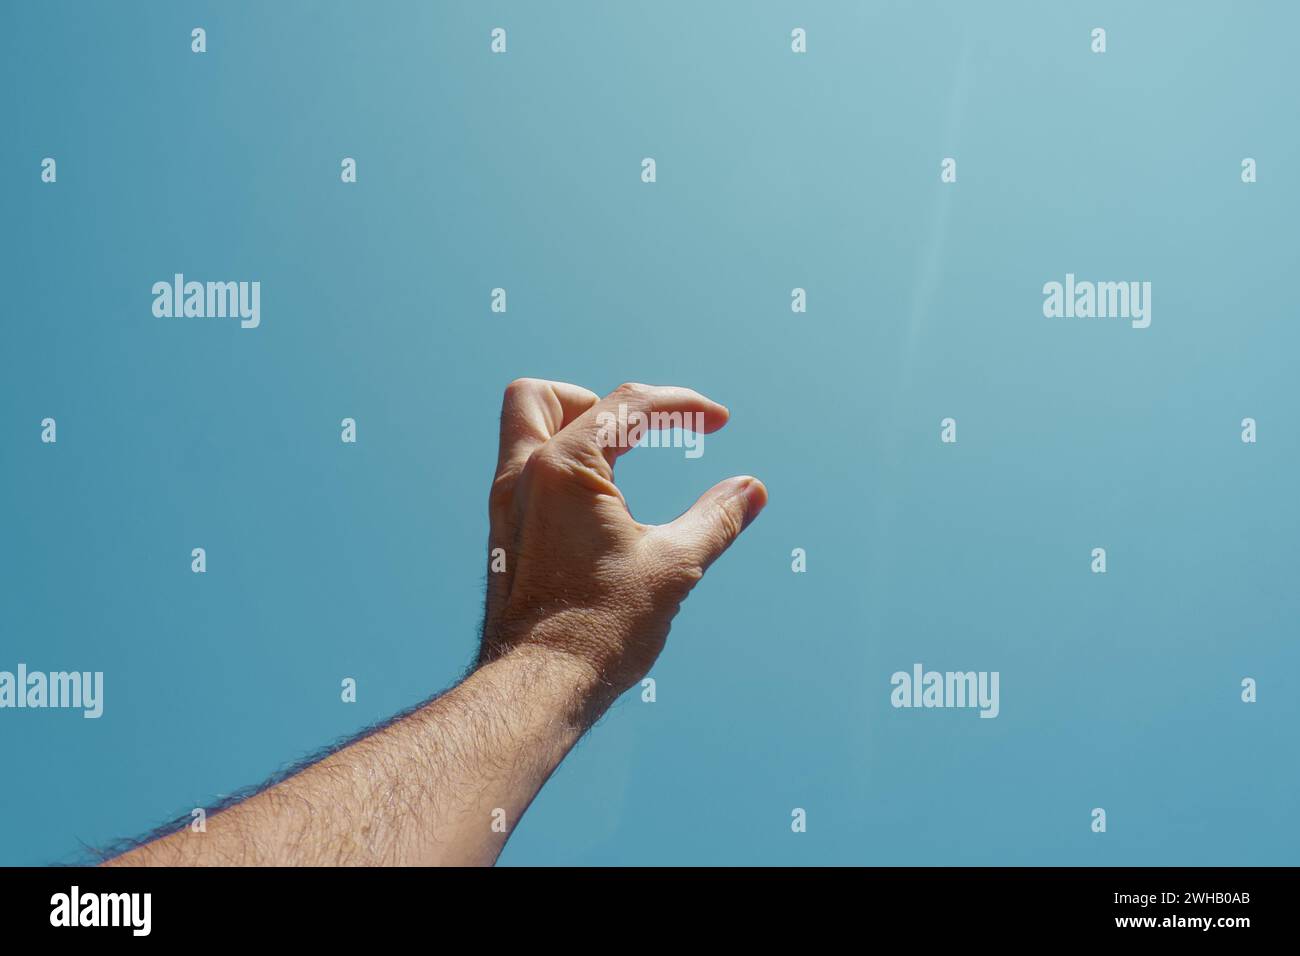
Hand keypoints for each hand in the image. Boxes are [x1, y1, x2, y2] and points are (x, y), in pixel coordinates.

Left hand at [479, 379, 766, 703]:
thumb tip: (752, 489)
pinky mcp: (503, 534)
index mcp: (564, 469)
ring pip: (522, 428)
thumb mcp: (675, 566)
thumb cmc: (602, 627)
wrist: (539, 686)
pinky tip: (598, 505)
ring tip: (619, 461)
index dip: (682, 405)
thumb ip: (717, 518)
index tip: (719, 422)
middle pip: (543, 396)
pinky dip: (561, 466)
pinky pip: (523, 471)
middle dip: (595, 400)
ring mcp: (504, 505)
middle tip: (638, 434)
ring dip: (570, 427)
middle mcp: (521, 475)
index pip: (628, 405)